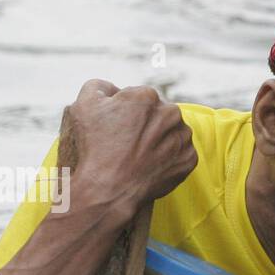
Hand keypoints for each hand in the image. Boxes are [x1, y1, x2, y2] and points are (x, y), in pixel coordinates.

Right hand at [58, 80, 197, 218]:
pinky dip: (169, 158)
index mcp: (147, 96)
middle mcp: (171, 113)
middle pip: (159, 114)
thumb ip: (99, 86)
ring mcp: (183, 137)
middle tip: (129, 142)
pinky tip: (151, 164)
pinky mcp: (189, 159)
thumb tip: (113, 89)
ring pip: (172, 132)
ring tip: (140, 154)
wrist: (110, 188)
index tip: (117, 127)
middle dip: (146, 123)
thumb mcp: (84, 105)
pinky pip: (181, 153)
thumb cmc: (95, 147)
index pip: (139, 98)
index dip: (126, 112)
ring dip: (160, 139)